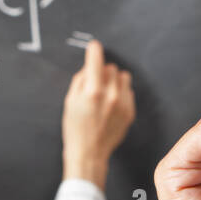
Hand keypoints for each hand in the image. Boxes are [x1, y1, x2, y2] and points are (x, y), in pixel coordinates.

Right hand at [61, 40, 134, 188]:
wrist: (89, 153)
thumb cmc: (75, 129)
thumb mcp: (70, 101)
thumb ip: (81, 80)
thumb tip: (90, 66)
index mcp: (92, 91)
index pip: (96, 60)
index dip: (94, 51)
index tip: (94, 47)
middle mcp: (110, 95)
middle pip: (111, 67)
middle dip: (102, 71)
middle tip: (95, 84)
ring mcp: (122, 104)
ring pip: (123, 77)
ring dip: (114, 80)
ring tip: (105, 93)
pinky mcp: (130, 111)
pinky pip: (129, 91)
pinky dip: (121, 93)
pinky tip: (111, 104)